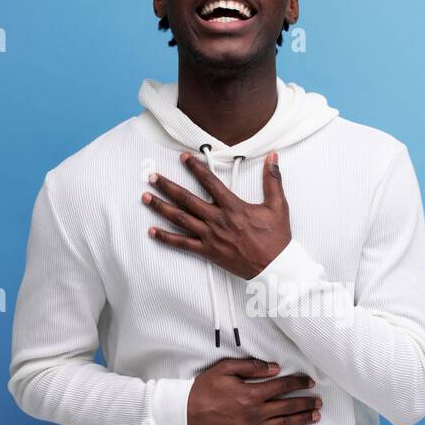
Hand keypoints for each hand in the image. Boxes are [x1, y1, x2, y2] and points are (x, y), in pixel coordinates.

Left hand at [143, 151, 290, 278]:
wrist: (274, 267)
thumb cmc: (276, 239)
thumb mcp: (278, 206)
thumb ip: (273, 180)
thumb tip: (273, 157)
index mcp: (233, 207)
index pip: (210, 182)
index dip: (195, 167)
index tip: (183, 157)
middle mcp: (218, 220)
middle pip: (187, 199)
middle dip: (167, 186)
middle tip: (151, 177)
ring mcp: (211, 236)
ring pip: (180, 219)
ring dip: (161, 207)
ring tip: (146, 198)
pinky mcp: (208, 251)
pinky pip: (182, 244)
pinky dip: (166, 238)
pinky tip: (152, 231)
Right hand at [187, 357, 321, 424]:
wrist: (186, 414)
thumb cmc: (203, 390)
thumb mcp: (224, 369)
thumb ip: (251, 367)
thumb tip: (274, 368)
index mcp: (252, 393)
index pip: (283, 386)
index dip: (299, 383)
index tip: (310, 382)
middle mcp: (256, 412)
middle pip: (288, 406)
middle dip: (305, 402)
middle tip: (319, 400)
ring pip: (284, 423)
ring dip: (302, 419)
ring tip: (316, 416)